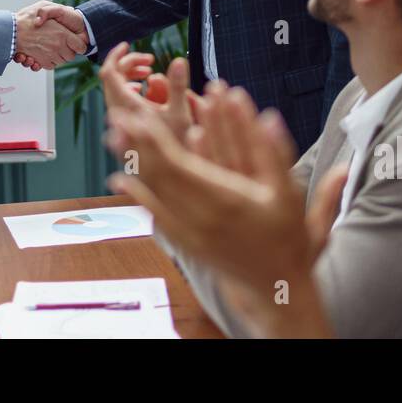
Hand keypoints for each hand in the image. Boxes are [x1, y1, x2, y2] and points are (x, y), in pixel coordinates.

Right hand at [12, 1, 87, 70]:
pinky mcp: (42, 62)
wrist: (10, 31)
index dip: (78, 44)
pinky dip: (47, 61)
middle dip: (67, 51)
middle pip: (71, 56)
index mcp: (62, 34)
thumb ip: (56, 9)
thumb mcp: (43, 6)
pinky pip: (50, 65)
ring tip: (49, 47)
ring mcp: (50, 56)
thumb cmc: (25, 18)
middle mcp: (58, 46)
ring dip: (57, 56)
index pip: (80, 46)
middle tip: (60, 44)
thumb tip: (68, 9)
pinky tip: (42, 53)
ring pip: (61, 61)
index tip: (75, 42)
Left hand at [99, 42, 197, 143]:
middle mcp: (118, 113)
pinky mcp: (123, 125)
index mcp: (128, 107)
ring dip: (129, 75)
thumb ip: (177, 86)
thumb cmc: (174, 147)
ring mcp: (119, 120)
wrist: (164, 174)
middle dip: (127, 63)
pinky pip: (119, 100)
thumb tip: (178, 61)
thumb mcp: (180, 113)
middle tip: (149, 60)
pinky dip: (129, 88)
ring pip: (114, 89)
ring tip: (148, 70)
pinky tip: (144, 90)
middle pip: (111, 78)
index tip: (128, 44)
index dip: (115, 55)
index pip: (109, 73)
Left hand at [105, 80, 336, 337]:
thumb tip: (269, 114)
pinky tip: (121, 180)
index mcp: (225, 200)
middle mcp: (201, 218)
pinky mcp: (187, 244)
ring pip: (154, 193)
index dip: (156, 139)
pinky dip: (138, 196)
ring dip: (133, 164)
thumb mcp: (288, 192)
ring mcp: (191, 233)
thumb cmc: (286, 236)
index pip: (179, 164)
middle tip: (118, 118)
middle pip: (159, 175)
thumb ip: (273, 152)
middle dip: (137, 145)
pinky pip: (157, 216)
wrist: (277, 287)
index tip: (138, 115)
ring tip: (113, 139)